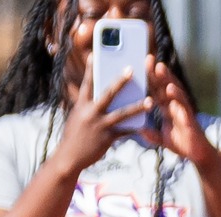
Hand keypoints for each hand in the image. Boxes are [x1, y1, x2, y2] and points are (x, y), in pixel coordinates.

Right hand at [50, 54, 151, 177]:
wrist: (70, 157)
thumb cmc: (75, 135)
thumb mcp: (78, 117)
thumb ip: (88, 106)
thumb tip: (97, 95)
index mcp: (81, 105)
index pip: (86, 84)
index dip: (90, 69)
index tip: (94, 55)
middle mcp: (90, 113)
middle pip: (107, 94)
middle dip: (120, 81)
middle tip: (131, 69)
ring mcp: (99, 125)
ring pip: (122, 113)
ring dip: (137, 107)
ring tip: (150, 101)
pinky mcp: (107, 138)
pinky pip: (125, 131)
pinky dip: (136, 128)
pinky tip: (147, 124)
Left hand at [140, 57, 218, 167]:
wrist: (199, 155)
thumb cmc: (182, 144)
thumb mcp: (162, 139)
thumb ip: (151, 134)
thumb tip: (140, 130)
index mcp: (168, 108)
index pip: (156, 90)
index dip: (149, 78)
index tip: (140, 65)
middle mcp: (176, 105)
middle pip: (165, 86)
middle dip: (156, 72)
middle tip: (148, 58)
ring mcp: (184, 110)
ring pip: (175, 91)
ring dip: (168, 79)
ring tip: (160, 67)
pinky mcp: (190, 119)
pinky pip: (183, 106)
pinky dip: (177, 96)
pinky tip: (171, 88)